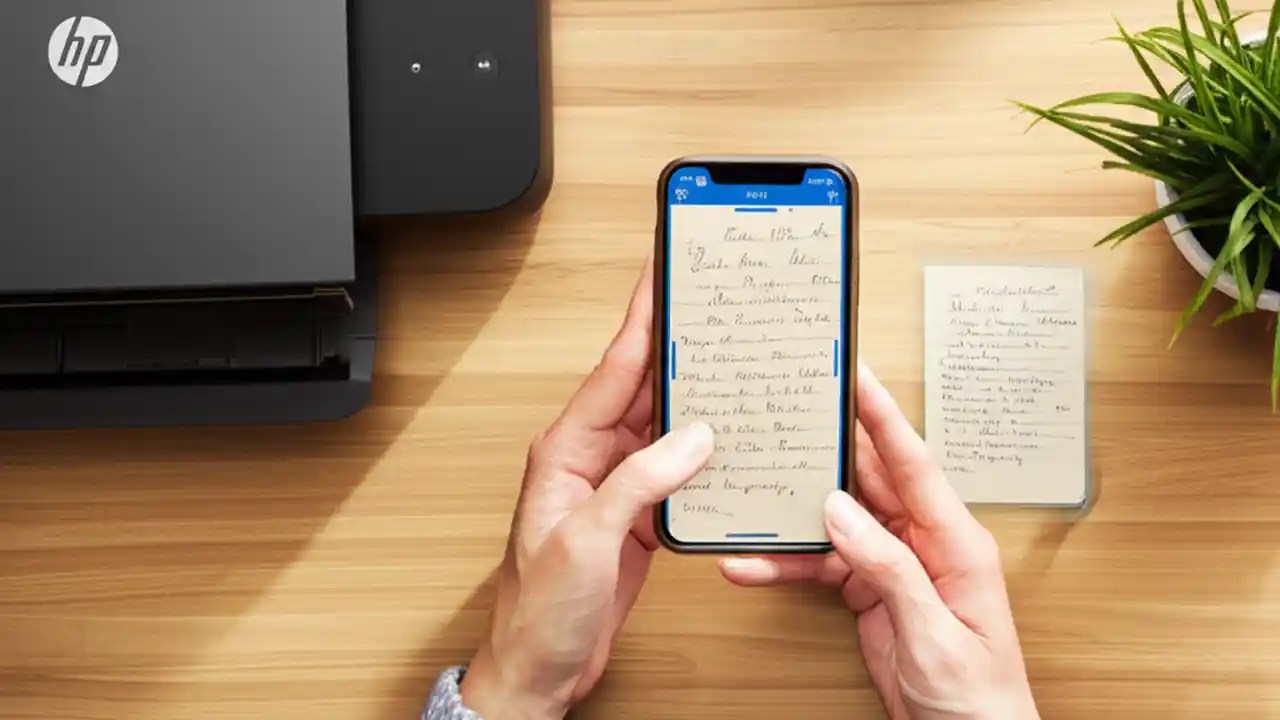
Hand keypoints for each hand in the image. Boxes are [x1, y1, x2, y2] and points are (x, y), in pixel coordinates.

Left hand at [461, 258, 713, 719]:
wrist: (540, 666)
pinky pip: (678, 468)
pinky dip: (707, 451)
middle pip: (644, 387)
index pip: (613, 369)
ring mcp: (617, 484)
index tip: (661, 273)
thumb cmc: (539, 608)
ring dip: (698, 397)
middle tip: (715, 304)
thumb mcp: (584, 540)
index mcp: (566, 450)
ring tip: (735, 358)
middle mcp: (592, 458)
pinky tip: (732, 436)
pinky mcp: (638, 514)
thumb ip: (637, 483)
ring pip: (666, 425)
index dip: (641, 317)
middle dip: (680, 345)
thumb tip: (691, 438)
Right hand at [720, 363, 1038, 719]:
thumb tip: (841, 511)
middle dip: (828, 447)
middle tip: (791, 412)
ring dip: (792, 519)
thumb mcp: (935, 634)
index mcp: (957, 542)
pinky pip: (822, 564)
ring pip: (835, 522)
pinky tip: (753, 565)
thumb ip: (889, 568)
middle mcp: (925, 543)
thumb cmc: (979, 699)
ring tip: (749, 502)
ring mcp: (897, 565)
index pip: (915, 464)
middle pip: (869, 480)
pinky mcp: (871, 590)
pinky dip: (787, 564)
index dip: (883, 417)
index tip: (856, 376)